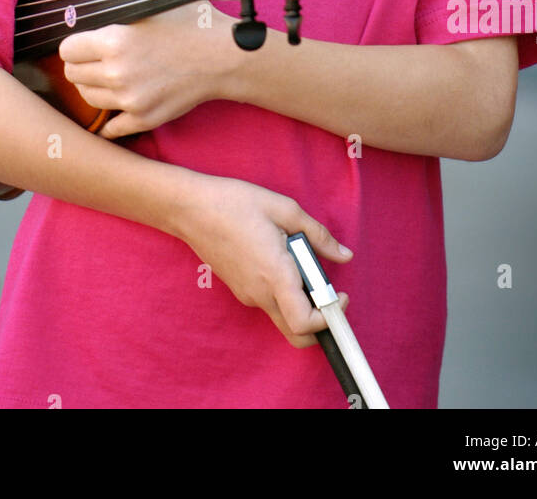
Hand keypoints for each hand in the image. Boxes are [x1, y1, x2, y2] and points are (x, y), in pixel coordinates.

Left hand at [59, 0, 236, 137]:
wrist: (226, 56)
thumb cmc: (192, 18)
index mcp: (114, 41)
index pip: (67, 50)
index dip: (75, 42)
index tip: (87, 40)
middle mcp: (117, 74)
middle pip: (73, 75)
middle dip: (81, 64)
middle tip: (97, 57)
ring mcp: (131, 101)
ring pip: (88, 98)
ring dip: (93, 85)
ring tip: (109, 74)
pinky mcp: (144, 118)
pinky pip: (111, 127)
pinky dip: (109, 120)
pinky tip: (116, 105)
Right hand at [176, 176, 351, 346]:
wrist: (191, 209)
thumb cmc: (235, 203)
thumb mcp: (284, 209)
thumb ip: (318, 235)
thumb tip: (344, 255)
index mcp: (275, 274)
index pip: (305, 323)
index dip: (329, 317)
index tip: (339, 296)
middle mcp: (260, 293)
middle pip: (296, 333)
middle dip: (320, 322)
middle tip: (328, 291)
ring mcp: (247, 295)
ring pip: (283, 316)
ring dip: (301, 302)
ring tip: (300, 261)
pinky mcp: (240, 290)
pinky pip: (269, 301)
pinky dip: (284, 291)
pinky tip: (280, 257)